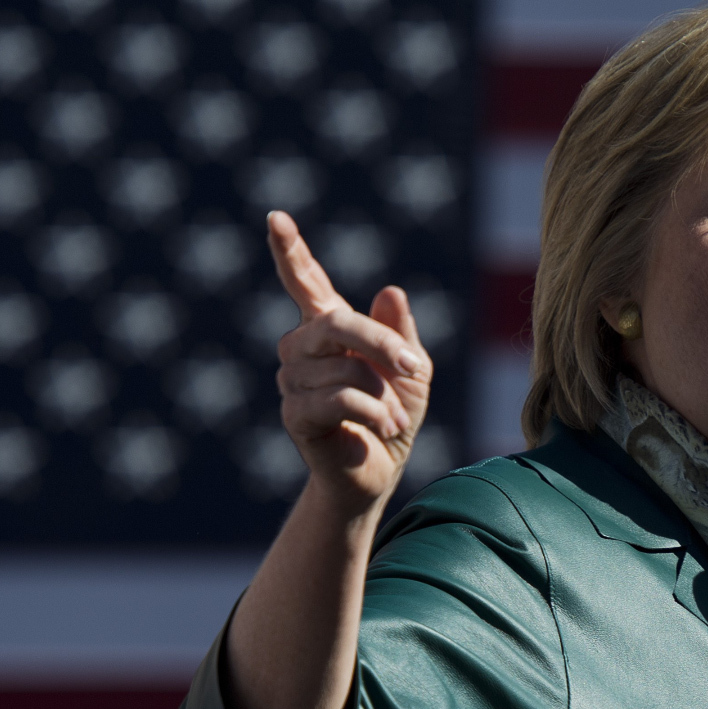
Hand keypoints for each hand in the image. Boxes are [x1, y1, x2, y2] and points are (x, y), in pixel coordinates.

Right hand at [267, 211, 431, 508]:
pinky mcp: (296, 415)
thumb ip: (400, 332)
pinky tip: (384, 430)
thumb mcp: (412, 369)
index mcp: (329, 328)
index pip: (305, 282)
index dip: (290, 250)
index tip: (275, 218)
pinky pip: (340, 399)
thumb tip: (389, 290)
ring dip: (383, 394)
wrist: (381, 471)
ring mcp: (293, 381)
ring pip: (346, 368)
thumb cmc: (395, 414)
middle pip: (337, 324)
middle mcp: (302, 348)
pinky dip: (374, 414)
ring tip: (391, 418)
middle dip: (381, 344)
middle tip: (411, 369)